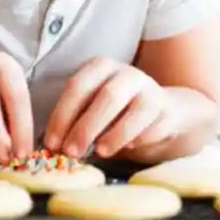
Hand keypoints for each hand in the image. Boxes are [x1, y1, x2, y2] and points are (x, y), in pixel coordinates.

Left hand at [43, 56, 175, 158]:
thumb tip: (54, 146)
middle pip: (107, 97)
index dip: (62, 115)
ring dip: (115, 135)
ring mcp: (151, 90)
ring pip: (136, 111)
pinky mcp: (168, 110)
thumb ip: (74, 120)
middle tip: (71, 152)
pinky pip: (154, 127)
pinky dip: (139, 140)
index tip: (52, 142)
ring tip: (100, 153)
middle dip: (86, 127)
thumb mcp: (91, 107)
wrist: (159, 111)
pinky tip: (128, 148)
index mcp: (101, 66)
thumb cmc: (114, 112)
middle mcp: (127, 73)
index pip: (78, 86)